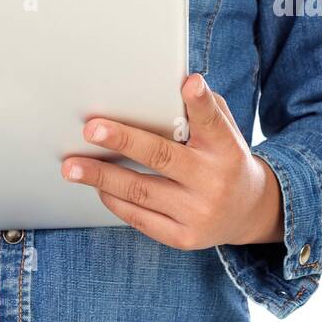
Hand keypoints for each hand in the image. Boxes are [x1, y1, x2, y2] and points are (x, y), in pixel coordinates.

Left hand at [60, 73, 284, 250]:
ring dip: (101, 177)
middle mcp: (213, 181)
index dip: (200, 101)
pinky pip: (141, 218)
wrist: (249, 211)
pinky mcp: (184, 238)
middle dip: (123, 141)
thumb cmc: (224, 158)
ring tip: (72, 167)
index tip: (189, 83)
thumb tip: (171, 86)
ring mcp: (198, 212)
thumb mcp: (224, 131)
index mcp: (225, 148)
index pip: (212, 120)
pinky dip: (115, 201)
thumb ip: (201, 111)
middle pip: (162, 156)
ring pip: (141, 190)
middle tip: (91, 128)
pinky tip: (98, 187)